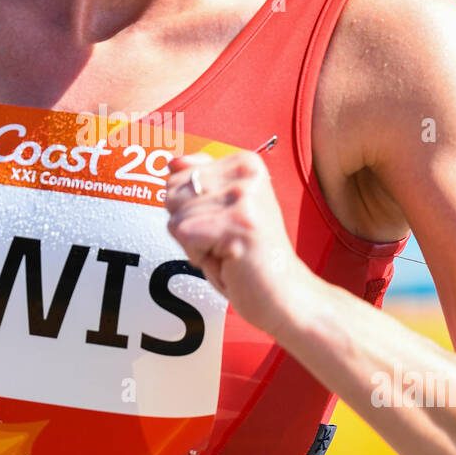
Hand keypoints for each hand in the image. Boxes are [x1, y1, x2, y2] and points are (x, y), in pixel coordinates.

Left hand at [163, 149, 304, 337]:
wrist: (283, 292)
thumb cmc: (249, 255)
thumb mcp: (220, 209)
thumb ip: (198, 182)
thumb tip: (171, 162)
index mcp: (244, 163)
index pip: (177, 174)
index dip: (188, 208)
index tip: (221, 222)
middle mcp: (246, 174)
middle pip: (173, 194)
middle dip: (187, 225)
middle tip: (222, 240)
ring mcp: (244, 198)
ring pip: (177, 218)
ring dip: (194, 244)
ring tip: (226, 250)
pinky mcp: (238, 225)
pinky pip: (185, 236)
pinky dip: (198, 256)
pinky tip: (227, 260)